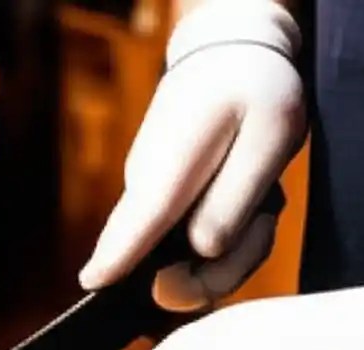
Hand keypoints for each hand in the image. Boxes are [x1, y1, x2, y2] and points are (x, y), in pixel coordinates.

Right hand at [78, 0, 306, 309]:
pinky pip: (187, 246)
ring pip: (182, 259)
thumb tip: (200, 253)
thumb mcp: (271, 137)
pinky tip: (250, 202)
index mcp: (169, 167)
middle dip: (220, 272)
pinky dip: (229, 236)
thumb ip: (234, 201)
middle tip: (266, 225)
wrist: (226, 52)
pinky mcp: (157, 206)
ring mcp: (147, 198)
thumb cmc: (255, 91)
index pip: (137, 222)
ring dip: (236, 249)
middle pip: (162, 267)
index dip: (115, 259)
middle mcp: (144, 189)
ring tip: (267, 204)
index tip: (92, 283)